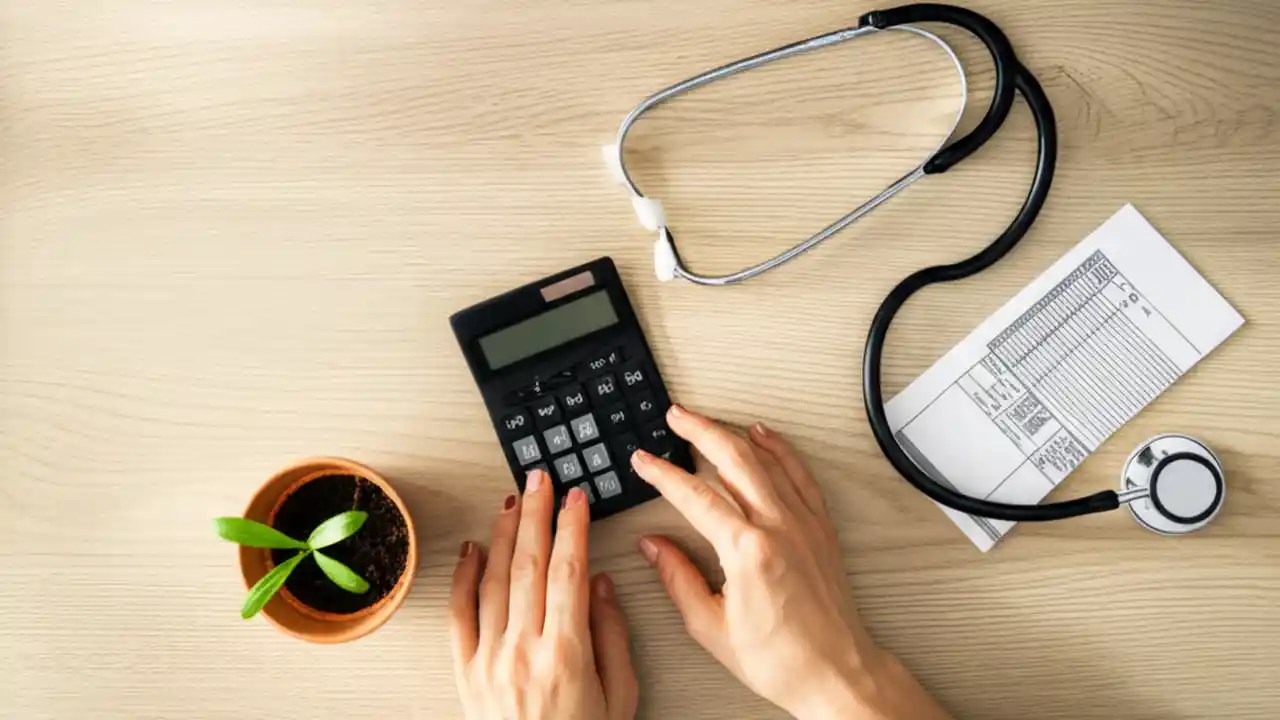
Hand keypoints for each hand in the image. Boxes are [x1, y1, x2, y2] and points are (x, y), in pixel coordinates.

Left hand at [450, 469, 637, 719]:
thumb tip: (601, 583)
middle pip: (528, 564)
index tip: (576, 499)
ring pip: (492, 580)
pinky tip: (471, 549)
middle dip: (536, 514)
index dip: (572, 528)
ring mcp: (489, 659)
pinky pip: (458, 614)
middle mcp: (523, 649)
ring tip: (512, 501)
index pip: (568, 571)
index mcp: (567, 653)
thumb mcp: (620, 695)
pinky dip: (462, 576)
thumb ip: (612, 635)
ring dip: (502, 534)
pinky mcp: (465, 671)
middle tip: (540, 479)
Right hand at [632, 405, 949, 719]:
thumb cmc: (781, 660)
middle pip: (733, 459)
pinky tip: (763, 435)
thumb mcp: (711, 626)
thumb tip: (654, 546)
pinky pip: (799, 474)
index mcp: (748, 552)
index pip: (695, 496)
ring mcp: (804, 523)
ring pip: (765, 459)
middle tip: (675, 417)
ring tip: (707, 420)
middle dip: (699, 431)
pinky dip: (779, 448)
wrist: (835, 673)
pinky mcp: (820, 527)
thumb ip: (678, 578)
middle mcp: (779, 528)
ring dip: (733, 432)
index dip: (663, 474)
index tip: (644, 461)